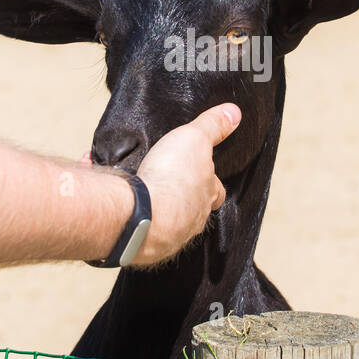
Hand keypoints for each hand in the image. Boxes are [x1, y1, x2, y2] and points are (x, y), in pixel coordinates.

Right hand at [129, 103, 238, 266]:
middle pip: (193, 210)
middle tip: (168, 185)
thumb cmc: (171, 177)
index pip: (216, 190)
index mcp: (206, 195)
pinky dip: (132, 217)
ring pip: (168, 224)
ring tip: (143, 196)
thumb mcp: (194, 139)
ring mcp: (169, 237)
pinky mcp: (143, 246)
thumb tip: (235, 113)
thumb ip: (213, 127)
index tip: (201, 173)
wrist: (142, 214)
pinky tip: (122, 206)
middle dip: (182, 199)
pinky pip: (141, 231)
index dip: (209, 181)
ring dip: (158, 210)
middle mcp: (192, 220)